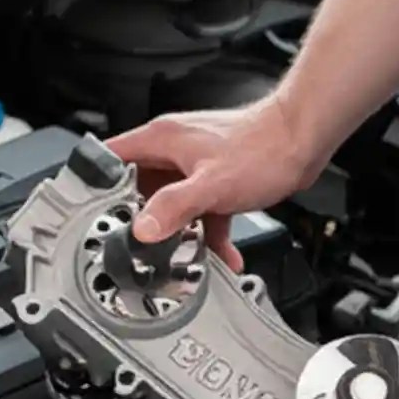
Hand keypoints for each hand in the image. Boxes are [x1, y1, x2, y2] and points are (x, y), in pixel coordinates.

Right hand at [106, 96, 327, 271]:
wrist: (302, 142)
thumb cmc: (262, 149)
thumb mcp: (211, 185)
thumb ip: (174, 208)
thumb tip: (144, 229)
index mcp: (160, 140)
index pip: (109, 160)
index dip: (96, 188)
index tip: (97, 218)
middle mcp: (172, 150)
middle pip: (137, 190)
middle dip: (141, 222)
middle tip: (144, 247)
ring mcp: (193, 166)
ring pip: (171, 206)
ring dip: (178, 235)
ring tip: (183, 257)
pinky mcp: (214, 181)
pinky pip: (199, 213)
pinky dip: (206, 235)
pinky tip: (219, 256)